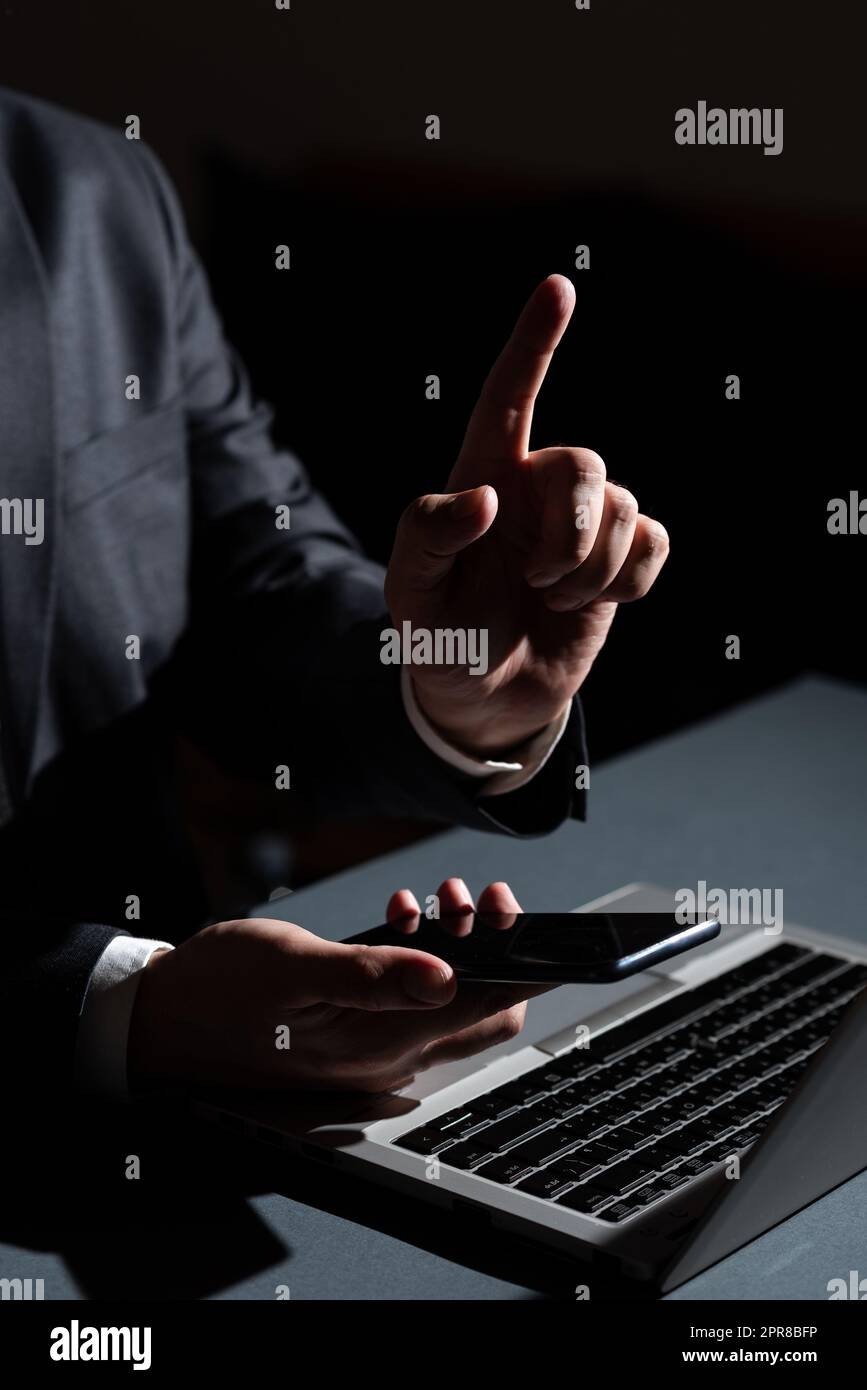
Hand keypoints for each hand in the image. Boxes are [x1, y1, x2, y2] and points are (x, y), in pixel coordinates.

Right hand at [128, 879, 537, 1092]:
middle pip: (483, 1011)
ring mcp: (372, 1049)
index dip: (520, 963)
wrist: (160, 1019)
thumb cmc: (217, 990)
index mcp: (379, 1044)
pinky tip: (397, 919)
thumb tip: (445, 975)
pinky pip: (412, 1000)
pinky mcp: (355, 1034)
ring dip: (456, 946)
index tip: (527, 920)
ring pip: (449, 1001)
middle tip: (469, 900)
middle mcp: (387, 1056)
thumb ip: (372, 973)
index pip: (485, 1008)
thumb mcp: (292, 967)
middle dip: (493, 950)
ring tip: (430, 900)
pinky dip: (420, 956)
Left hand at [385, 274, 668, 753]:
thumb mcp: (410, 594)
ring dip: (592, 569)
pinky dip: (631, 580)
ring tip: (551, 599)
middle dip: (572, 533)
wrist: (484, 699)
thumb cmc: (440, 638)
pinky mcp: (621, 560)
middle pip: (585, 465)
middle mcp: (536, 489)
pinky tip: (597, 602)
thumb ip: (428, 536)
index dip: (532, 343)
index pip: (508, 397)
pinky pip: (655, 543)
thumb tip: (486, 499)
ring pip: (624, 508)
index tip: (559, 287)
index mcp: (482, 478)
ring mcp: (583, 524)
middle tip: (536, 582)